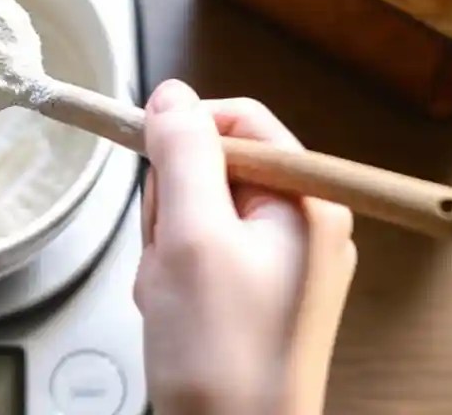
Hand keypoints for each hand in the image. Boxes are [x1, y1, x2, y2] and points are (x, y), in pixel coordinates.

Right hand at [135, 80, 356, 414]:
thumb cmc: (222, 357)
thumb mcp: (191, 235)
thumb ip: (181, 154)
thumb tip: (172, 94)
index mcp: (308, 201)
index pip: (241, 122)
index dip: (186, 130)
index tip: (143, 151)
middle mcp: (303, 225)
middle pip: (213, 167)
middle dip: (173, 205)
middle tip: (172, 253)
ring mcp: (280, 261)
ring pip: (196, 212)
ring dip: (167, 246)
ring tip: (173, 290)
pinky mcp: (255, 291)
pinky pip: (199, 253)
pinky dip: (174, 274)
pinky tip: (176, 309)